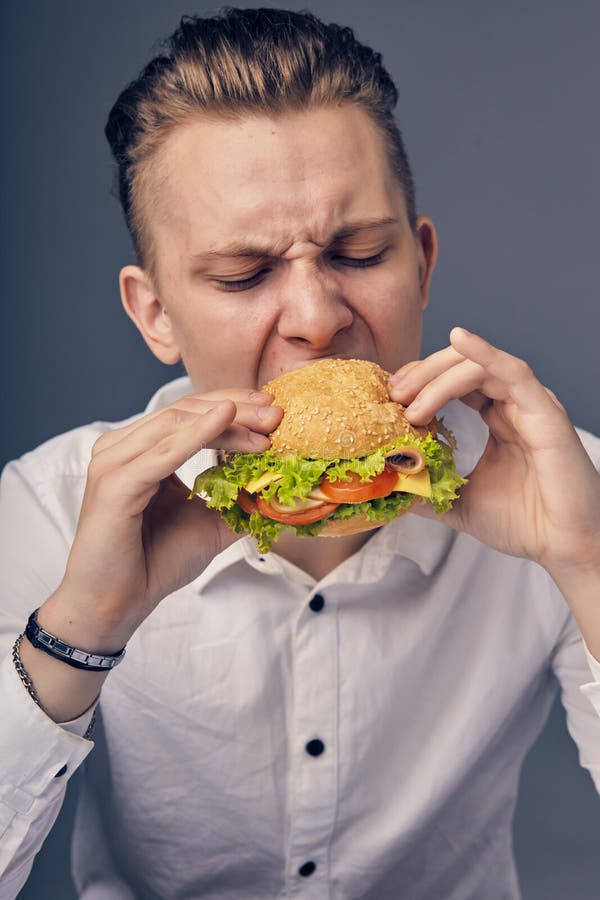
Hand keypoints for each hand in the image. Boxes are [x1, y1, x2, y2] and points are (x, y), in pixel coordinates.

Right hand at [43, 389, 282, 650]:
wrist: (116, 604)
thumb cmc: (155, 562)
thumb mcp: (210, 524)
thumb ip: (238, 500)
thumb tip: (280, 487)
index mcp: (139, 450)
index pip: (189, 414)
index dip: (233, 406)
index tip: (273, 410)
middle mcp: (122, 448)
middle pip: (185, 412)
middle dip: (236, 409)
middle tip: (275, 413)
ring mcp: (114, 462)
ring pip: (176, 425)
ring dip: (225, 421)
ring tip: (263, 423)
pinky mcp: (115, 483)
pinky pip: (162, 454)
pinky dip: (196, 435)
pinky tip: (225, 419)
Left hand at [389, 328, 599, 580]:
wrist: (565, 548)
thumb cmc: (525, 523)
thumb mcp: (460, 502)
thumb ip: (429, 489)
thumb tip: (390, 485)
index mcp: (498, 418)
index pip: (455, 382)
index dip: (421, 382)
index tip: (390, 397)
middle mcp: (514, 405)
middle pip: (462, 367)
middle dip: (422, 375)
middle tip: (393, 395)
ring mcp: (531, 405)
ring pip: (479, 368)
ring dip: (438, 376)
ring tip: (410, 400)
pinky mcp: (545, 412)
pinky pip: (513, 371)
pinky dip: (484, 353)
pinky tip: (458, 340)